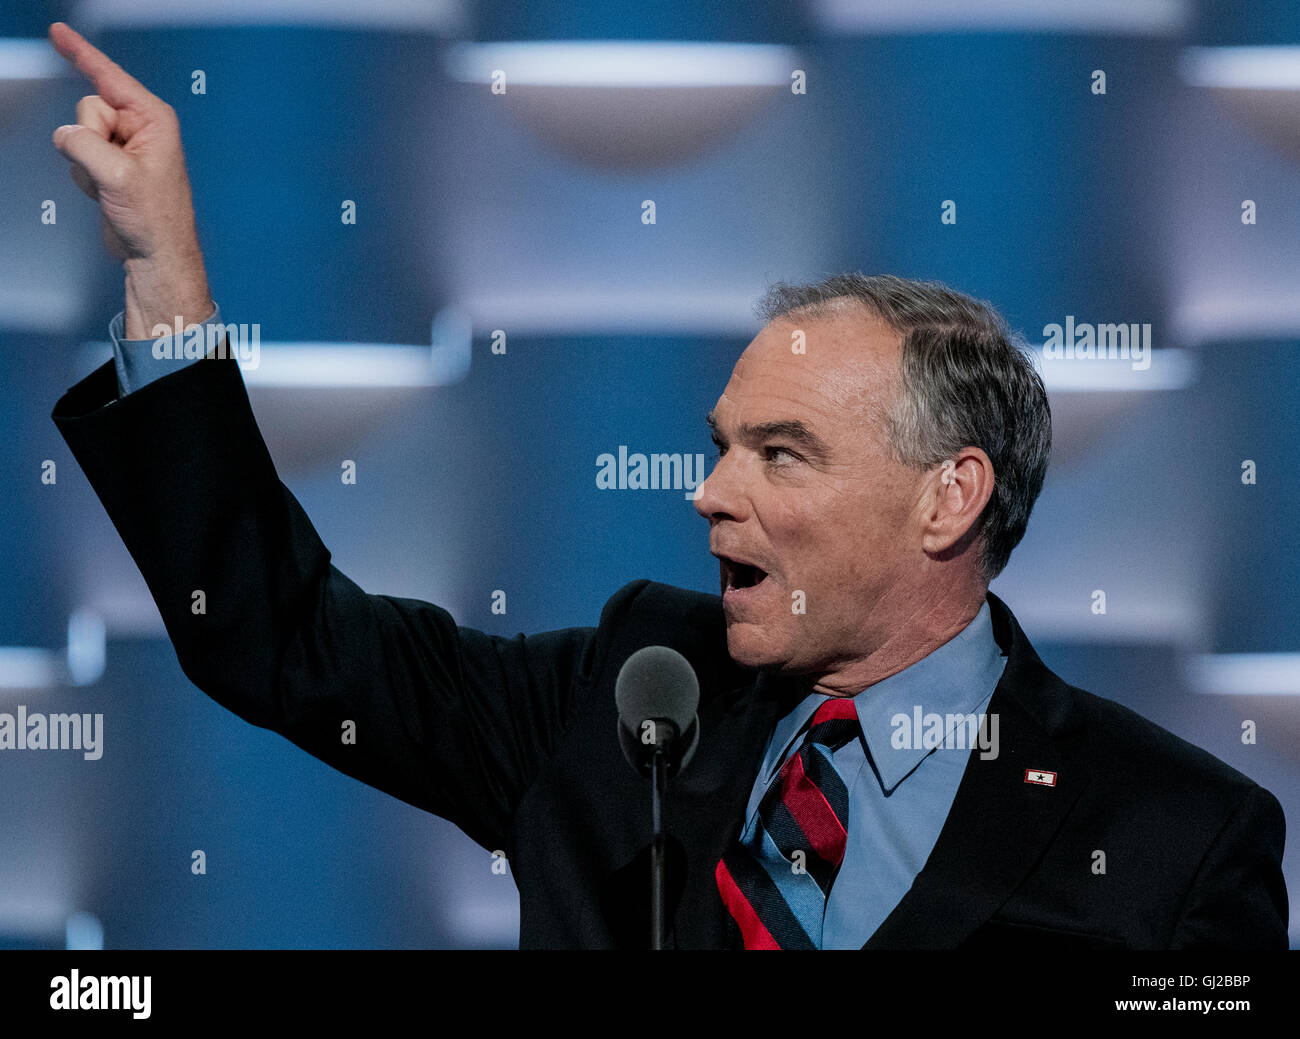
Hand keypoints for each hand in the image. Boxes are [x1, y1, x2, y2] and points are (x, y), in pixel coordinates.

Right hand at [48, 21, 210, 337]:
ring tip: (115, 185)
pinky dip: (85, 175)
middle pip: (88, 108)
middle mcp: (140, 128)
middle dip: (91, 137)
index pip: (109, 76)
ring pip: (79, 132)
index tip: (59, 32)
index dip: (81, 53)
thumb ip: (85, 144)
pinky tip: (108, 193)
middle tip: (114, 170)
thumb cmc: (156, 220)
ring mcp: (123, 147)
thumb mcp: (119, 176)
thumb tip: (66, 135)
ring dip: (87, 161)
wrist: (155, 255)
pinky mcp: (110, 164)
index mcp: (154, 119)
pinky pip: (78, 154)